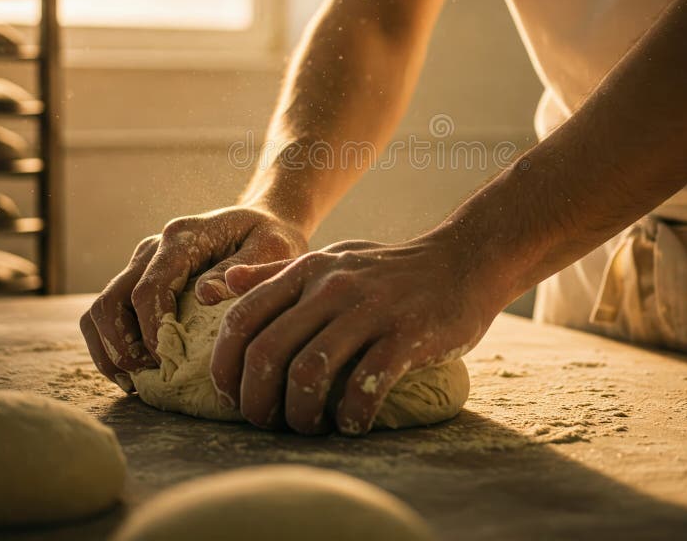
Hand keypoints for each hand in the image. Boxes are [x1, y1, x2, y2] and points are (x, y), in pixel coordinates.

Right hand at [79, 206, 307, 390]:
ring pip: (101, 309)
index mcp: (183, 238)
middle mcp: (154, 248)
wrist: (263, 222)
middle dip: (121, 346)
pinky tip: (133, 372)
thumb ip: (241, 270)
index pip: (149, 288)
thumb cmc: (271, 238)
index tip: (167, 361)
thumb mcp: (270, 249)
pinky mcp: (141, 279)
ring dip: (109, 349)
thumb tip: (205, 296)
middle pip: (112, 300)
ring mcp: (143, 263)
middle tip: (144, 378)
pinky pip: (110, 313)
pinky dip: (111, 344)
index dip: (151, 329)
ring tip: (133, 382)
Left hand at [207, 233, 496, 435]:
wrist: (462, 262)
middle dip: (257, 402)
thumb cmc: (390, 269)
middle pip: (267, 353)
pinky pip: (363, 387)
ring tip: (309, 428)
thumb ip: (278, 273)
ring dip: (300, 416)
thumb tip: (224, 284)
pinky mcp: (405, 336)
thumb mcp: (332, 259)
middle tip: (267, 423)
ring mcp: (369, 310)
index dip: (225, 365)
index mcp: (308, 271)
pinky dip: (351, 417)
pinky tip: (354, 424)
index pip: (242, 319)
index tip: (232, 397)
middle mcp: (331, 287)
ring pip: (308, 374)